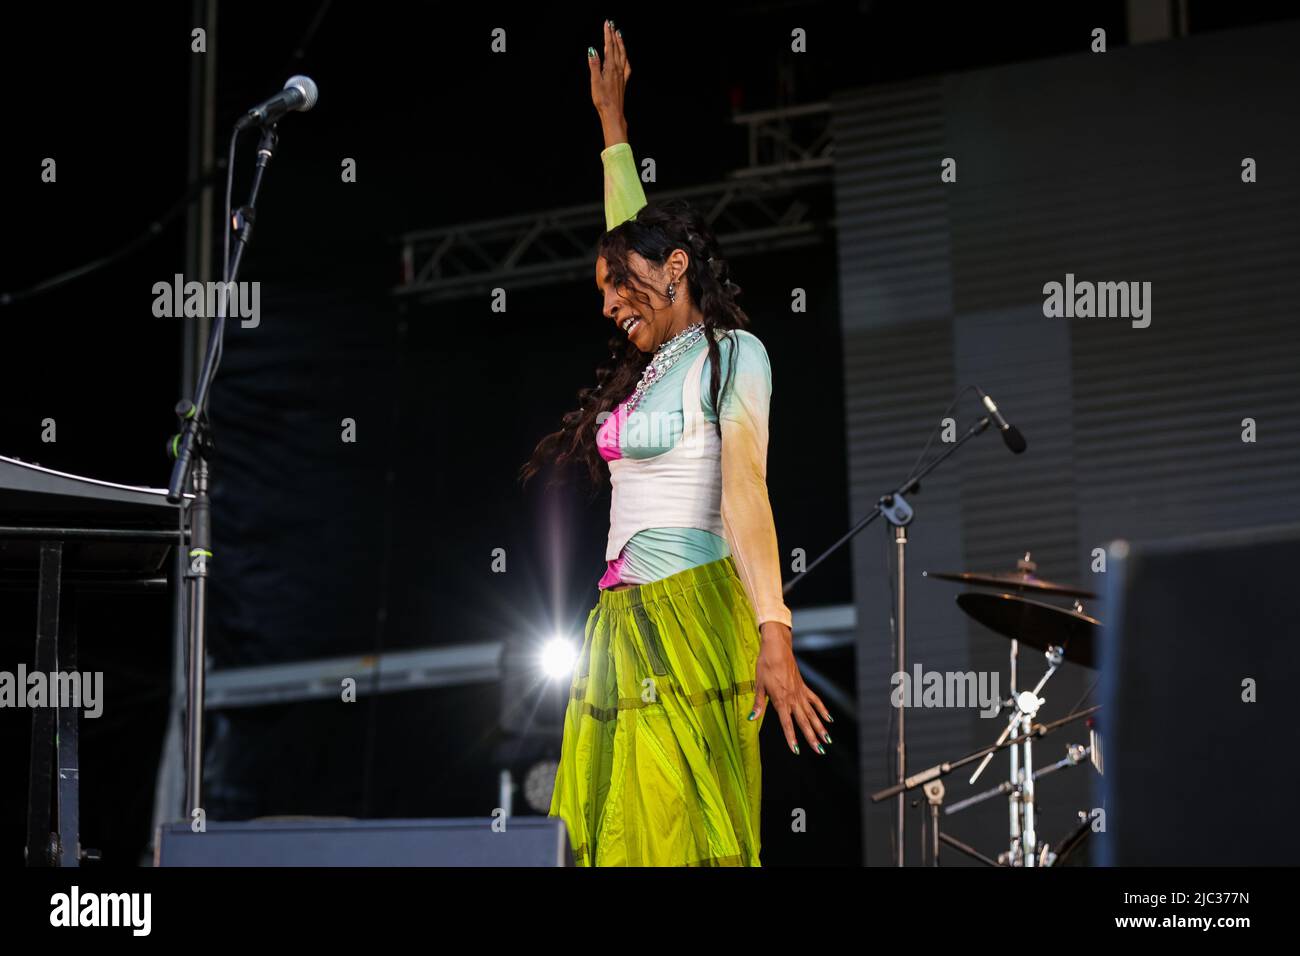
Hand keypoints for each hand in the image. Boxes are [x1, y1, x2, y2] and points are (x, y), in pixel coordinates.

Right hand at [588, 20, 629, 145]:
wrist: (613, 113)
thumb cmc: (602, 100)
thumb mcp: (595, 82)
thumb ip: (594, 65)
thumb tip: (592, 50)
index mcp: (610, 68)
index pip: (609, 47)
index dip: (607, 34)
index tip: (606, 24)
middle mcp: (618, 69)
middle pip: (616, 48)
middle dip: (613, 35)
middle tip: (611, 24)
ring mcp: (622, 75)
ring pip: (623, 55)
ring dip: (620, 43)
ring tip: (619, 34)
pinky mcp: (623, 81)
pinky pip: (626, 65)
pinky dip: (625, 57)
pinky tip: (625, 57)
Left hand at [751, 622, 832, 755]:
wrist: (777, 648)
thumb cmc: (765, 665)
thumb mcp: (758, 685)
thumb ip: (758, 704)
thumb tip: (752, 718)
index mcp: (780, 700)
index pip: (787, 724)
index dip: (791, 738)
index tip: (796, 750)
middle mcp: (793, 699)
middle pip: (804, 722)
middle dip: (811, 738)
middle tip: (819, 751)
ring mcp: (800, 693)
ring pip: (812, 714)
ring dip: (820, 727)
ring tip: (827, 740)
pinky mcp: (804, 686)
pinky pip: (815, 700)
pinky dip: (822, 710)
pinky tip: (828, 719)